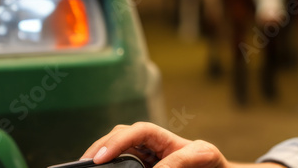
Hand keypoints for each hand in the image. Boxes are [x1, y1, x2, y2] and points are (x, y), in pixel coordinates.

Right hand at [80, 122, 225, 167]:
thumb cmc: (212, 164)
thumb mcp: (205, 156)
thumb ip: (183, 159)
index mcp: (163, 138)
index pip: (136, 131)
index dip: (118, 141)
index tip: (102, 157)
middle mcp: (149, 148)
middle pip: (118, 139)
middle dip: (99, 149)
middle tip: (84, 165)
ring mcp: (143, 162)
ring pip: (115, 155)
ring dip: (100, 160)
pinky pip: (121, 167)